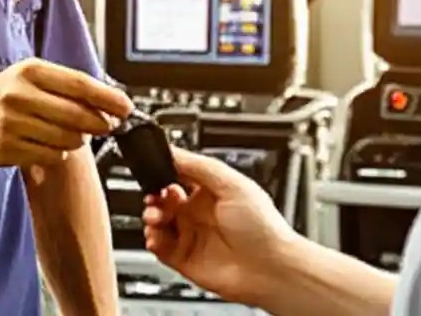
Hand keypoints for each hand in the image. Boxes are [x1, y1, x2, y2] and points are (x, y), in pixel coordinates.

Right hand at [0, 58, 133, 167]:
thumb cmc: (5, 95)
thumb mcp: (32, 78)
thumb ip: (68, 87)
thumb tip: (110, 103)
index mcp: (31, 71)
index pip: (79, 84)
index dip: (107, 98)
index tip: (126, 107)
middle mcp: (19, 95)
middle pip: (77, 115)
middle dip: (99, 123)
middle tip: (106, 125)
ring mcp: (11, 123)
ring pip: (67, 138)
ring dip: (78, 139)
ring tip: (70, 132)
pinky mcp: (7, 148)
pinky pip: (51, 155)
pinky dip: (59, 152)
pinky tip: (50, 143)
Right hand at [142, 148, 296, 307]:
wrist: (270, 269)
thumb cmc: (262, 226)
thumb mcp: (231, 184)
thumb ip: (198, 166)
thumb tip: (172, 152)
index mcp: (211, 192)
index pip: (179, 177)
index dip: (164, 174)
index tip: (154, 171)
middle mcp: (200, 213)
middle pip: (164, 200)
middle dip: (154, 196)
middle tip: (154, 197)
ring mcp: (192, 236)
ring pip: (159, 223)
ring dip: (151, 217)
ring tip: (155, 217)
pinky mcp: (185, 260)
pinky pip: (160, 248)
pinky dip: (153, 241)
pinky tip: (156, 236)